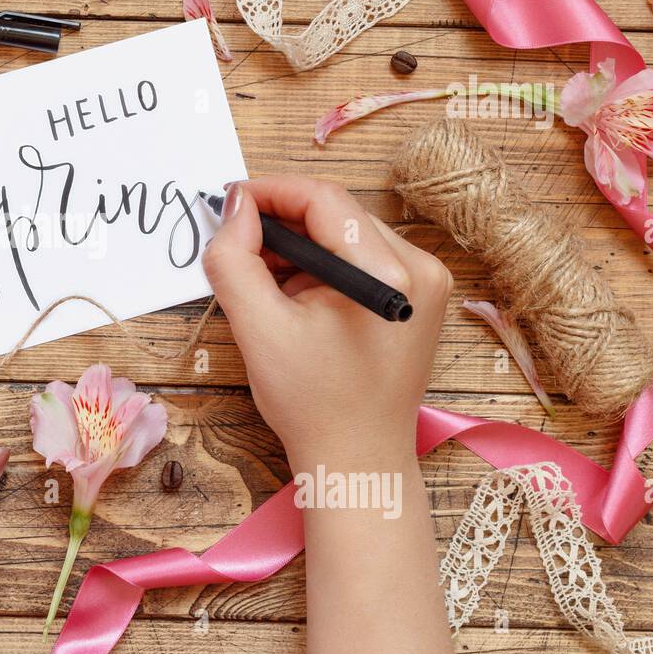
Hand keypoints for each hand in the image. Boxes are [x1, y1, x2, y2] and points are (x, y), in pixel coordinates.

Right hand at [202, 175, 452, 469]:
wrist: (358, 461)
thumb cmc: (312, 405)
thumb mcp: (258, 329)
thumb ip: (234, 260)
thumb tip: (234, 208)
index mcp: (389, 275)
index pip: (324, 199)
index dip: (269, 192)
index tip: (228, 203)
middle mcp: (419, 270)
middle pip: (337, 213)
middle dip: (281, 221)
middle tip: (235, 243)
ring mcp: (424, 284)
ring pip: (345, 234)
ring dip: (298, 245)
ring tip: (260, 277)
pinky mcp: (416, 299)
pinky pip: (359, 258)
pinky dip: (319, 265)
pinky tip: (291, 294)